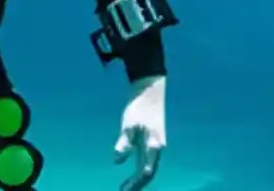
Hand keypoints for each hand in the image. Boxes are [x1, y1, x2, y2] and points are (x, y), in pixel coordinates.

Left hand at [113, 75, 165, 190]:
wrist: (150, 93)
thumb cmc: (139, 108)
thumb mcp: (129, 125)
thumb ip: (124, 143)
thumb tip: (117, 161)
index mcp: (153, 145)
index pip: (146, 170)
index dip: (136, 182)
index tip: (125, 190)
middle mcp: (157, 148)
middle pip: (149, 173)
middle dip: (137, 184)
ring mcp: (156, 146)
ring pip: (149, 168)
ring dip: (139, 180)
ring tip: (126, 188)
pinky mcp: (152, 142)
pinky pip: (148, 162)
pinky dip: (140, 171)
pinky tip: (131, 175)